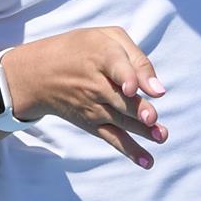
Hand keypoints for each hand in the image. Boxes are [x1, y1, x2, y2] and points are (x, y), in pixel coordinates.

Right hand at [0, 27, 168, 168]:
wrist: (40, 74)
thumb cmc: (83, 50)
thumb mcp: (107, 38)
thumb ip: (137, 57)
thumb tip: (157, 89)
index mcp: (101, 55)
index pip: (116, 66)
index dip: (126, 77)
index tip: (133, 89)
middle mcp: (96, 83)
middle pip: (121, 98)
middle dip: (137, 109)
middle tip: (151, 118)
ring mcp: (93, 107)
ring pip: (121, 120)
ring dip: (141, 130)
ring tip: (160, 136)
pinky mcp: (92, 124)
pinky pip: (113, 138)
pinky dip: (130, 150)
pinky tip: (147, 162)